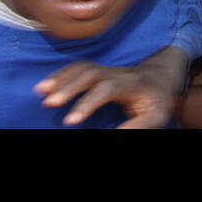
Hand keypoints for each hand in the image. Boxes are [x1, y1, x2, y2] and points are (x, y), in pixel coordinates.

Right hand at [36, 49, 187, 127]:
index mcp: (132, 83)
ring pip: (82, 68)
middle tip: (49, 103)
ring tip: (40, 91)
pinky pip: (78, 67)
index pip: (107, 89)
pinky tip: (45, 85)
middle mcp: (117, 73)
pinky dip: (60, 74)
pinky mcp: (99, 70)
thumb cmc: (157, 100)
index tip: (69, 121)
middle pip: (91, 74)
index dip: (87, 102)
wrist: (162, 75)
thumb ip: (138, 126)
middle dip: (68, 87)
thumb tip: (114, 135)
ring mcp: (107, 69)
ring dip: (60, 78)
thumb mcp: (156, 116)